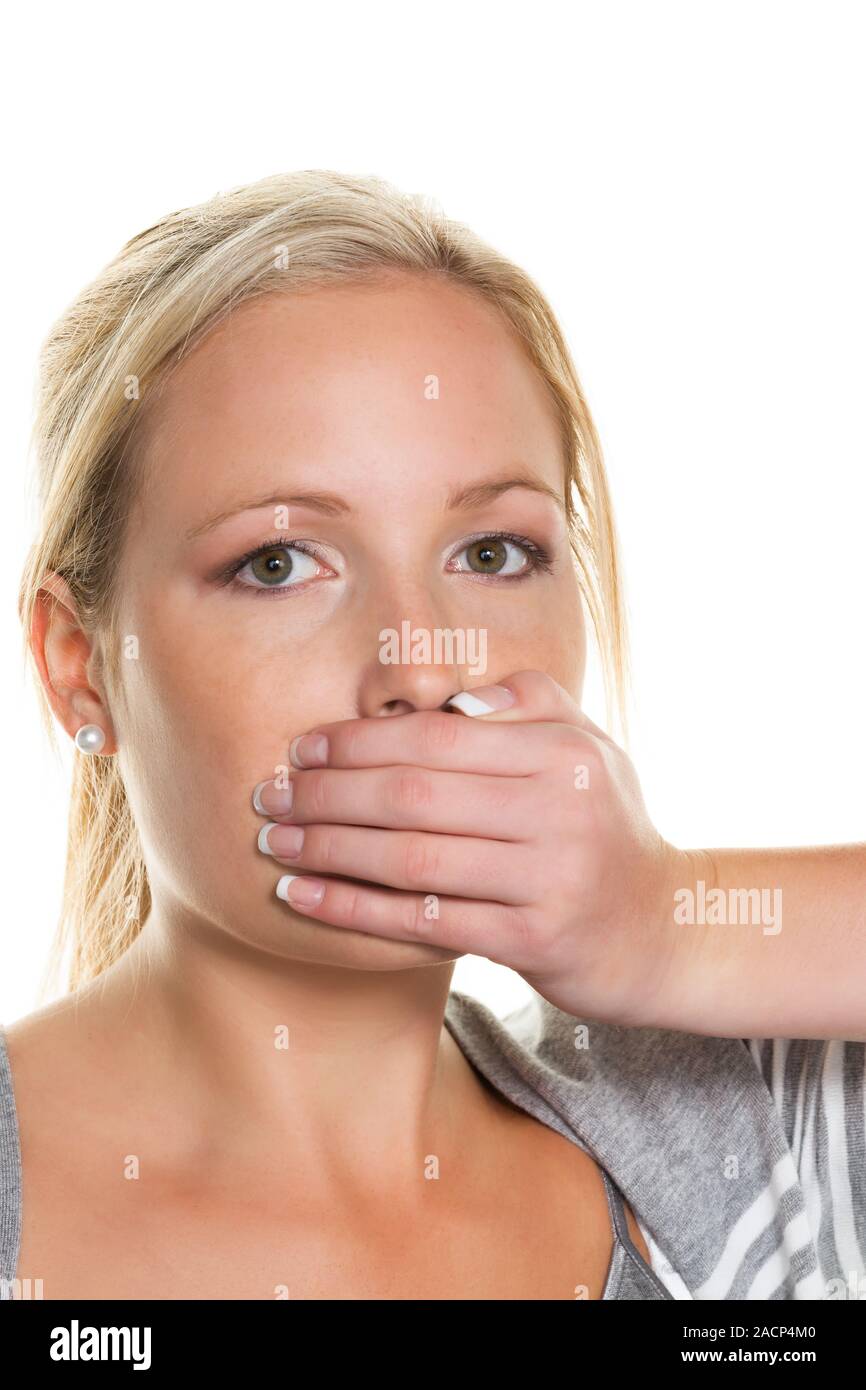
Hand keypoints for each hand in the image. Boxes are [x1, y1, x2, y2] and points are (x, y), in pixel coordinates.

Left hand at [251, 669, 692, 1026]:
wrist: (663, 929)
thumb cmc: (605, 827)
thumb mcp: (586, 750)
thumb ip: (525, 704)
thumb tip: (448, 698)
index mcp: (564, 752)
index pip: (437, 737)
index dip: (359, 742)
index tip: (302, 747)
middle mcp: (560, 810)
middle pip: (413, 795)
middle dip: (327, 793)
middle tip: (267, 793)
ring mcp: (549, 879)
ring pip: (410, 859)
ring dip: (328, 849)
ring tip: (274, 841)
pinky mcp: (534, 941)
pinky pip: (424, 920)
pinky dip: (353, 908)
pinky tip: (302, 897)